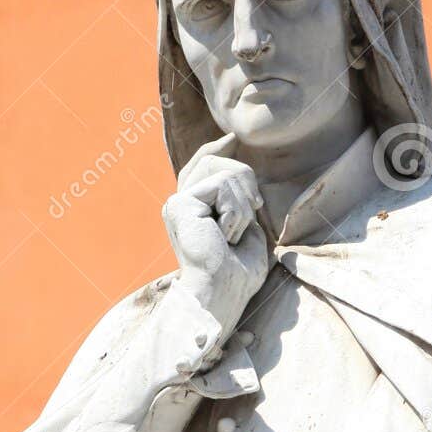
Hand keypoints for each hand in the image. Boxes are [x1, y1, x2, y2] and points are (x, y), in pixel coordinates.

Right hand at [163, 140, 267, 341]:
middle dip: (246, 181)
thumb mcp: (245, 224)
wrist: (225, 292)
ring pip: (226, 173)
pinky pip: (223, 186)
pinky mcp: (180, 204)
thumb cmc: (239, 270)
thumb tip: (238, 166)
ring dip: (243, 206)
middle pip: (216, 161)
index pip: (200, 164)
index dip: (216, 149)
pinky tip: (226, 236)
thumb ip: (238, 196)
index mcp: (192, 209)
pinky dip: (237, 213)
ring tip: (233, 234)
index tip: (232, 138)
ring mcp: (177, 203)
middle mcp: (179, 204)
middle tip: (254, 209)